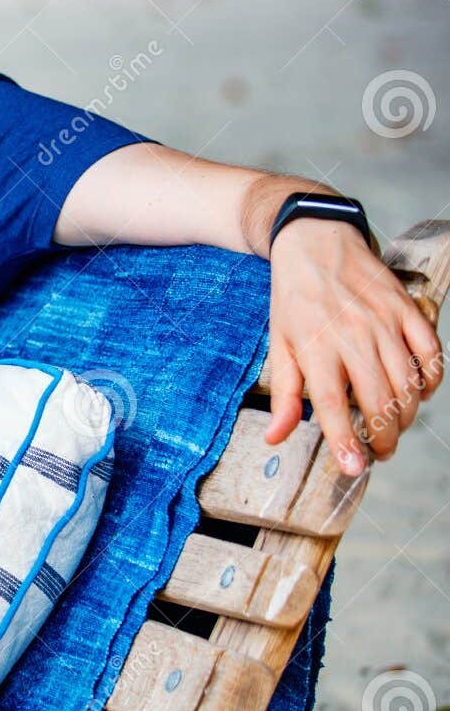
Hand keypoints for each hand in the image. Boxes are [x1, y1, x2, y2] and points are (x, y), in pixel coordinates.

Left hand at [264, 220, 442, 472]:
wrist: (316, 243)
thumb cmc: (293, 298)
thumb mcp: (278, 345)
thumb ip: (284, 395)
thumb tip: (276, 437)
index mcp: (315, 347)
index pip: (333, 405)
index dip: (346, 441)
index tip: (354, 467)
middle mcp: (353, 337)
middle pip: (380, 401)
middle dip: (384, 438)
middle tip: (378, 452)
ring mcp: (385, 322)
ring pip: (409, 383)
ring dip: (406, 415)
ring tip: (394, 427)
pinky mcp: (407, 310)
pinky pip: (432, 354)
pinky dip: (431, 380)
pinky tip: (418, 393)